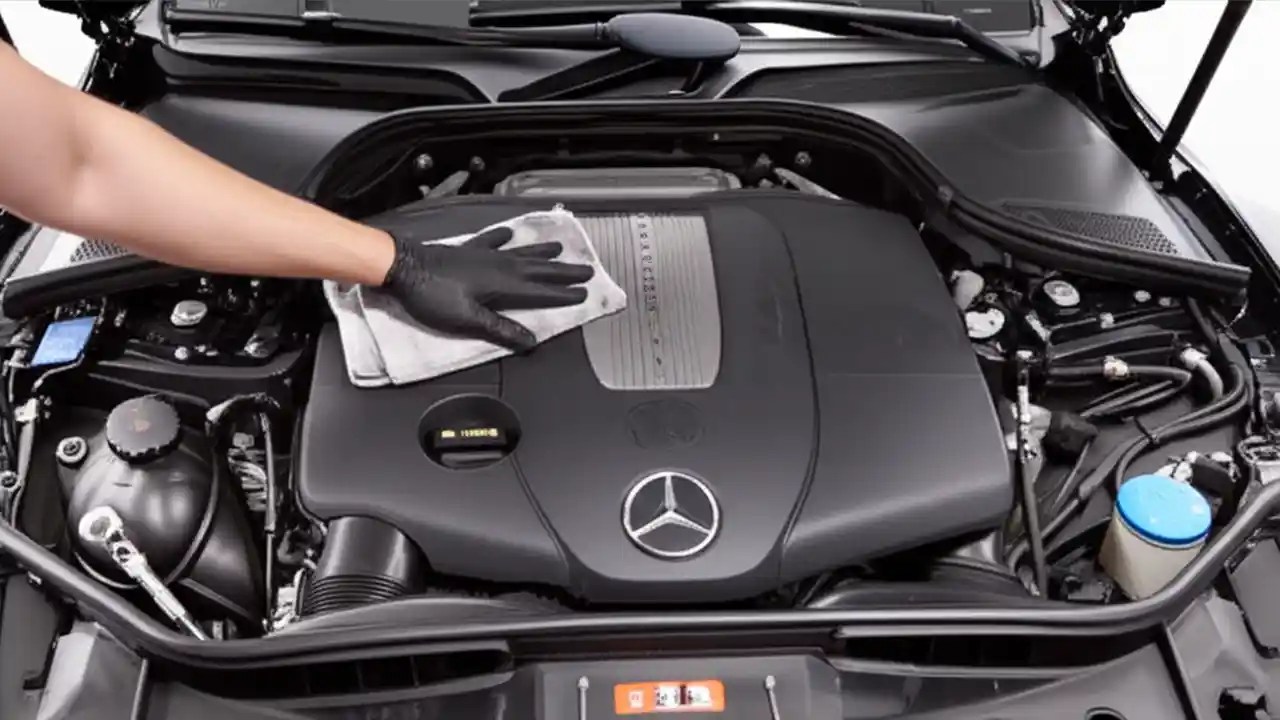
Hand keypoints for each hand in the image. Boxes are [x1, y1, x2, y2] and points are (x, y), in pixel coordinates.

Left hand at [380, 225, 593, 350]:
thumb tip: (531, 341)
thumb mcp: (468, 320)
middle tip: (586, 269)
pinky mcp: (467, 250)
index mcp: (502, 285)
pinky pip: (492, 241)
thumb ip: (500, 330)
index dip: (563, 294)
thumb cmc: (433, 296)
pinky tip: (509, 233)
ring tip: (559, 247)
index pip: (540, 292)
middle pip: (538, 269)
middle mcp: (499, 266)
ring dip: (541, 252)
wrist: (402, 267)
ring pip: (520, 253)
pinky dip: (503, 237)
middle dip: (562, 272)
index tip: (584, 293)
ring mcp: (483, 255)